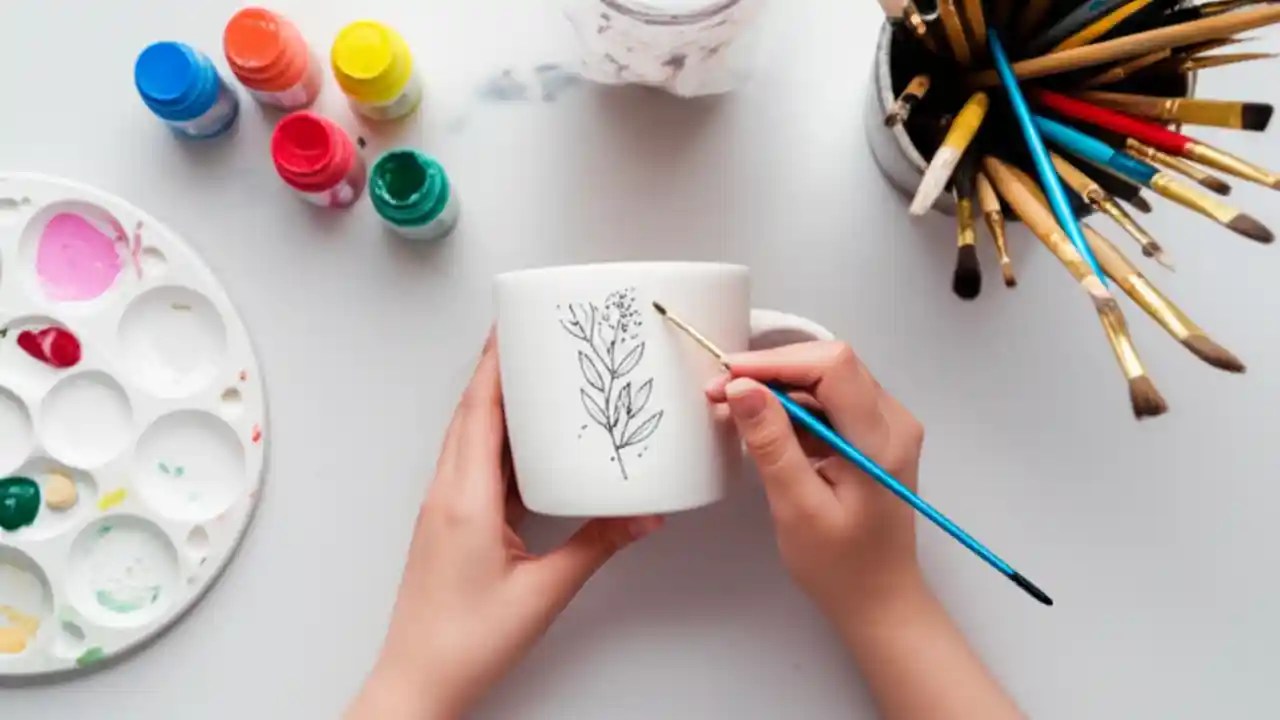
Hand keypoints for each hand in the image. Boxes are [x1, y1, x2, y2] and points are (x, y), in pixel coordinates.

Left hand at [348, 337, 662, 719]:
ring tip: (532, 380)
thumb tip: (640, 515)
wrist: (418, 682)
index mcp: (465, 501)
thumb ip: (597, 545)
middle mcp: (447, 496)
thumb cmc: (464, 643)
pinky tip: (525, 446)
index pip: (478, 412)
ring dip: (495, 404)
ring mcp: (444, 510)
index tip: (509, 326)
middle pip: (470, 415)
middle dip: (496, 371)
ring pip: (468, 439)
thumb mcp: (544, 591)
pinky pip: (473, 466)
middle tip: (527, 339)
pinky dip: (497, 442)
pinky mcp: (450, 526)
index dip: (493, 364)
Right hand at [706, 341, 926, 623]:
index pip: (833, 367)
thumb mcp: (797, 508)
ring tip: (729, 407)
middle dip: (771, 371)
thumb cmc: (841, 567)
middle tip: (719, 391)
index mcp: (881, 440)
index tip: (728, 377)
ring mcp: (885, 426)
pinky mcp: (870, 435)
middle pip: (829, 366)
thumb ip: (771, 444)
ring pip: (826, 380)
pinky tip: (758, 424)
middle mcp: (892, 421)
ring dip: (777, 388)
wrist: (878, 599)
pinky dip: (791, 407)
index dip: (777, 362)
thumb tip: (741, 388)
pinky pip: (828, 402)